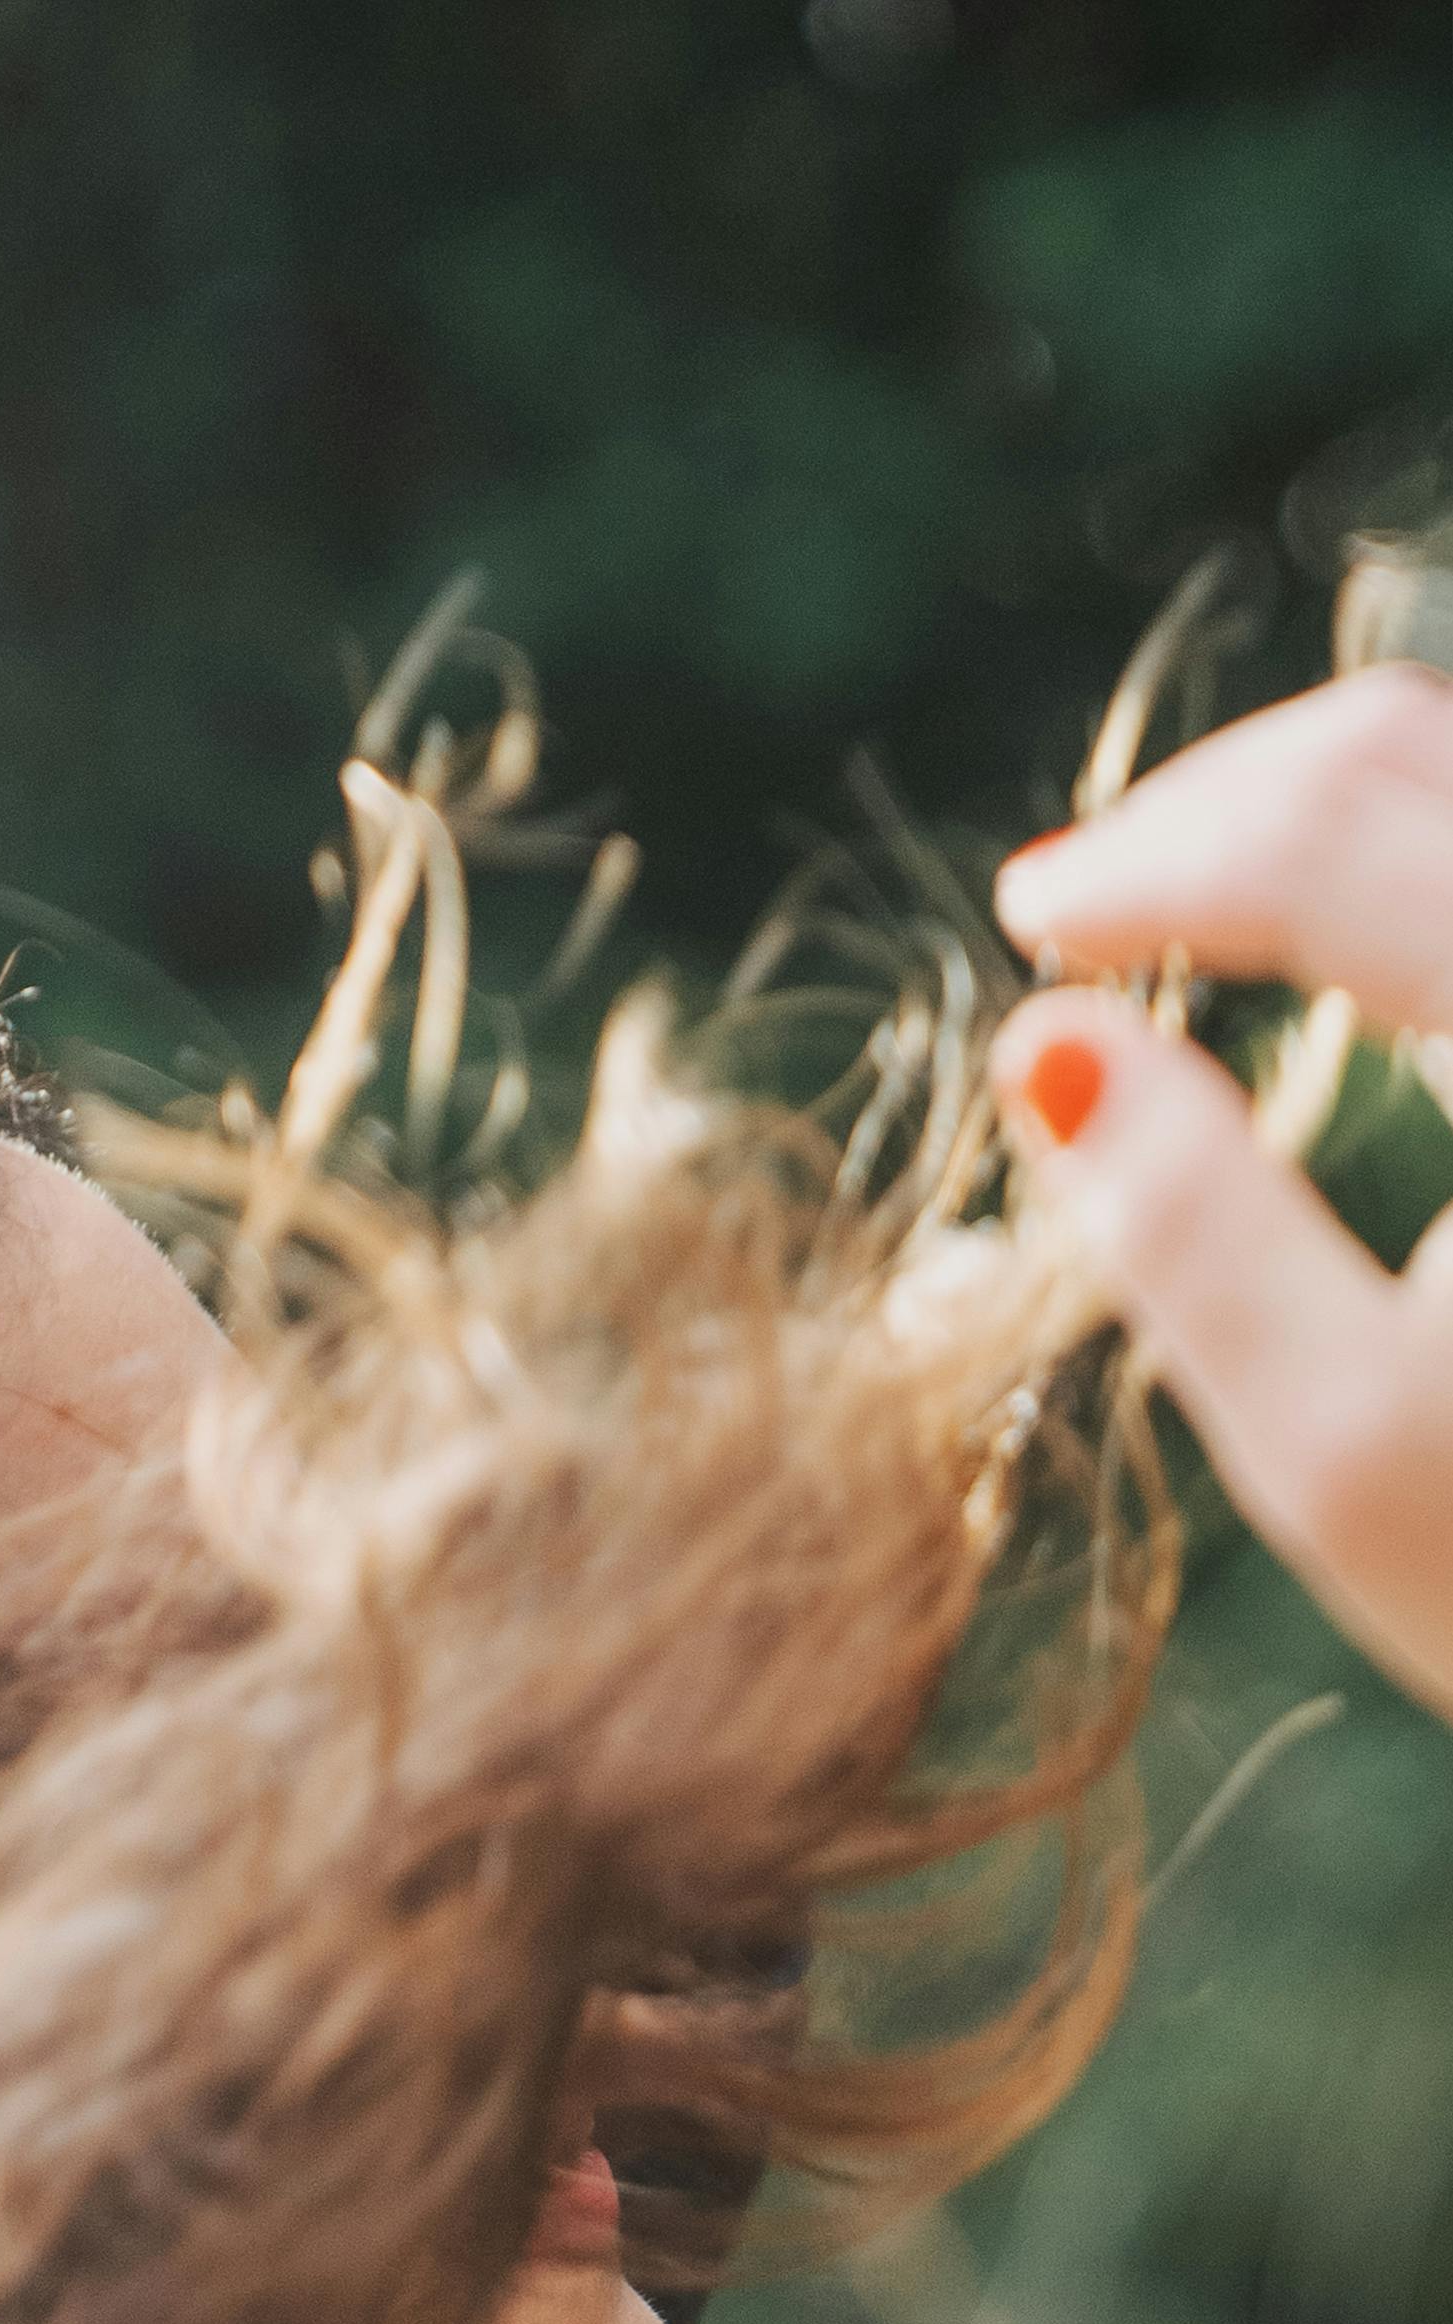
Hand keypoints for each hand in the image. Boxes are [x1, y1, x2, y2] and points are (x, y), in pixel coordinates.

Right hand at [993, 664, 1452, 1724]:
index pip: (1332, 847)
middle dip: (1236, 795)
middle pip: (1419, 752)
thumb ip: (1188, 1232)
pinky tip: (1357, 934)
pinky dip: (1426, 853)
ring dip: (1337, 806)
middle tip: (1092, 895)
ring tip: (1206, 896)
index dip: (1157, 860)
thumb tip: (1044, 1047)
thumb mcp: (1339, 1449)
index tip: (1031, 924)